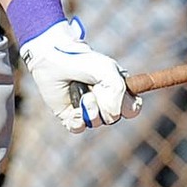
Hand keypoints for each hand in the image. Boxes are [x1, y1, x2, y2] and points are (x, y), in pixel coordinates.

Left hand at [18, 17, 140, 132]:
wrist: (54, 59)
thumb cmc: (83, 61)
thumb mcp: (107, 70)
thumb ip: (118, 90)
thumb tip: (114, 114)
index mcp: (118, 90)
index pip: (132, 108)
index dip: (126, 104)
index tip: (113, 89)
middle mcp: (104, 102)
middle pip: (115, 117)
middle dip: (105, 104)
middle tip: (95, 88)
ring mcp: (87, 110)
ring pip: (97, 122)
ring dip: (89, 108)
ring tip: (82, 93)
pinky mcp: (70, 116)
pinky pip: (79, 127)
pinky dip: (77, 118)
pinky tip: (73, 107)